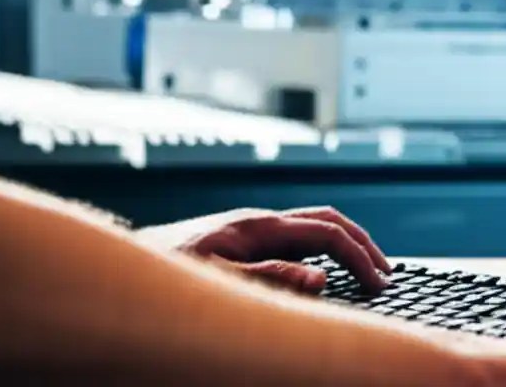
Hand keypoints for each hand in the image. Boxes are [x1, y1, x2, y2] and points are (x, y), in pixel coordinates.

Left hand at [136, 206, 390, 293]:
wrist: (118, 268)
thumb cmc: (161, 271)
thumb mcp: (214, 281)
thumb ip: (269, 277)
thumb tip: (319, 278)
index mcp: (256, 226)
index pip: (325, 233)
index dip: (358, 257)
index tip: (380, 284)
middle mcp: (257, 222)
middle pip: (327, 220)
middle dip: (363, 244)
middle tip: (387, 274)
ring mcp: (251, 230)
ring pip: (314, 226)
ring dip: (346, 244)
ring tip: (368, 270)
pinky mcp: (243, 243)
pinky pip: (296, 239)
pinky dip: (324, 250)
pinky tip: (327, 270)